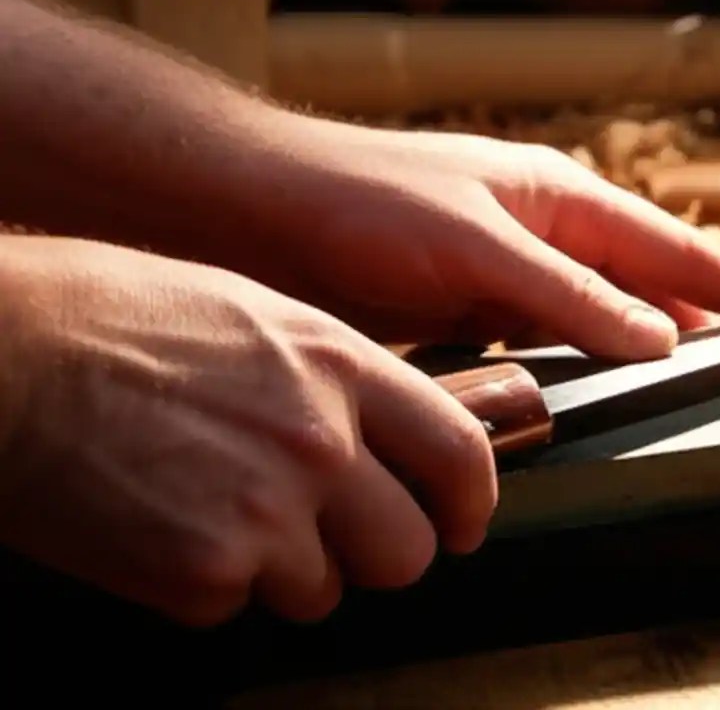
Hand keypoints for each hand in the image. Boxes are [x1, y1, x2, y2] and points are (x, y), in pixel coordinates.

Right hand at [0, 235, 495, 626]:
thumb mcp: (258, 317)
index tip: (462, 523)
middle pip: (409, 550)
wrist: (8, 353)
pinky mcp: (201, 571)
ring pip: (324, 592)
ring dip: (284, 572)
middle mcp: (321, 442)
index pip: (459, 452)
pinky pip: (235, 607)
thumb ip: (338, 379)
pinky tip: (163, 523)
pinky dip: (204, 584)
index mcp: (341, 367)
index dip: (470, 503)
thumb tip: (386, 438)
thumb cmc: (114, 319)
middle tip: (333, 538)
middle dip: (376, 555)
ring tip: (217, 511)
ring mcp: (265, 511)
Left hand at [244, 118, 719, 357]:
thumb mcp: (477, 245)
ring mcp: (511, 278)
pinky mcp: (474, 317)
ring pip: (604, 323)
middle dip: (715, 322)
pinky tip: (601, 400)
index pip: (673, 251)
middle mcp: (545, 237)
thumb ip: (568, 295)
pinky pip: (552, 349)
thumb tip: (657, 340)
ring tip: (711, 386)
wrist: (259, 215)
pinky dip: (586, 373)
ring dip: (653, 353)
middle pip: (652, 286)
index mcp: (560, 199)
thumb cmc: (362, 202)